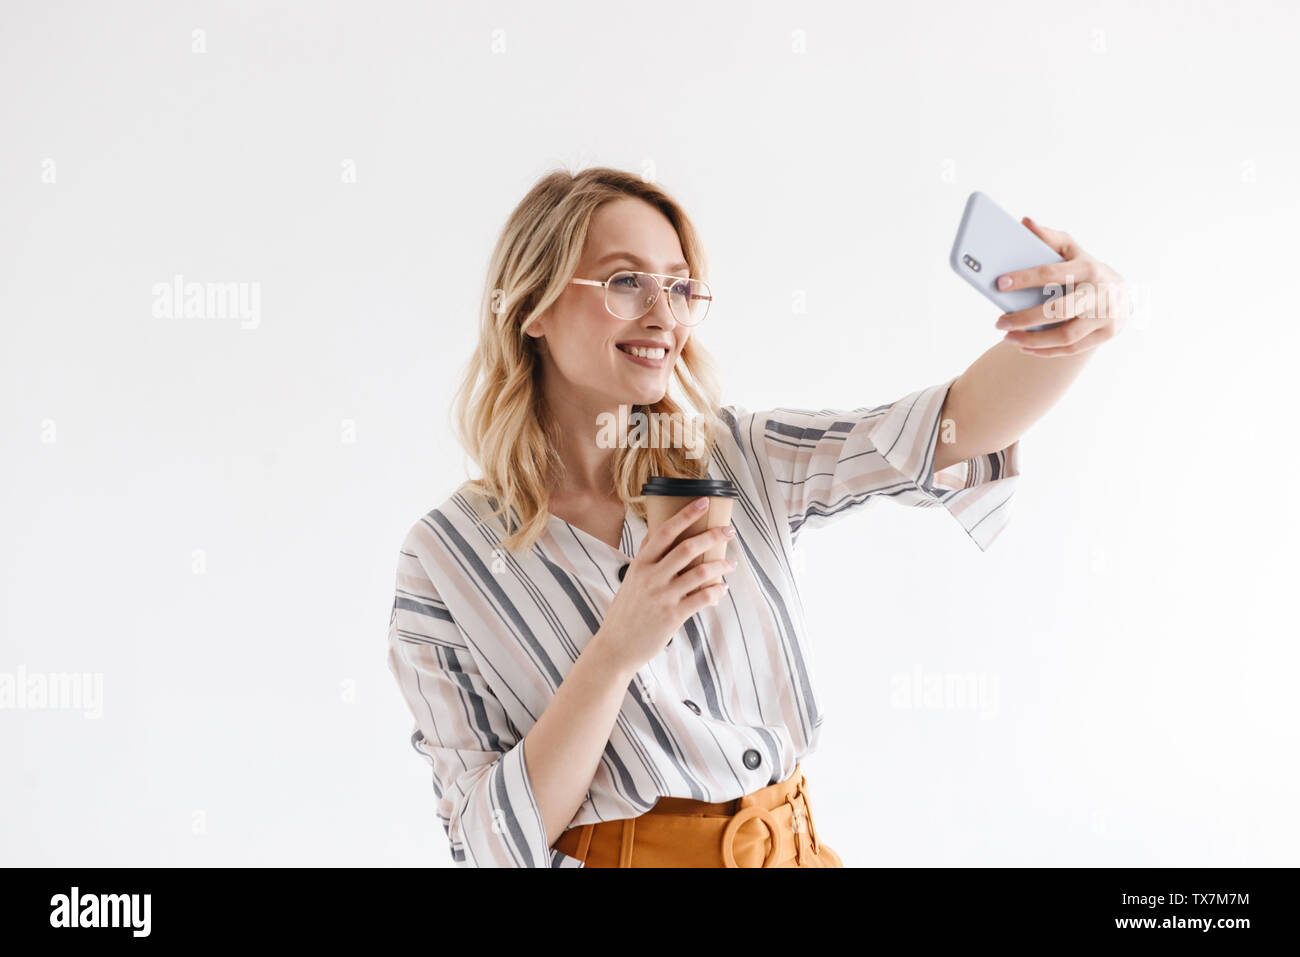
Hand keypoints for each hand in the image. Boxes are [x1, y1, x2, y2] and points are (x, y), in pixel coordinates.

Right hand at [594, 497, 735, 674]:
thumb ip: (644, 557)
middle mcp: (652, 576)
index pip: (665, 531)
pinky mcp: (673, 615)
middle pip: (688, 548)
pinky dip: (717, 591)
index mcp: (640, 564)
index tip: (704, 502)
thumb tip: (654, 532)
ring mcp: (663, 596)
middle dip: (713, 536)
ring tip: (731, 564)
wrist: (616, 646)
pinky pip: (702, 597)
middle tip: (729, 531)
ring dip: (721, 565)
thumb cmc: (626, 611)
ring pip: (700, 572)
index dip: (686, 514)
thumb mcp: (630, 579)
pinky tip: (722, 588)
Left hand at [992, 216, 1130, 356]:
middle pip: (1058, 310)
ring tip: (1007, 337)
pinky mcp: (1106, 334)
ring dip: (1032, 339)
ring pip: (1065, 335)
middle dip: (1025, 318)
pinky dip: (1045, 350)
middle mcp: (1100, 292)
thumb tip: (1025, 222)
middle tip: (998, 322)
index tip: (999, 283)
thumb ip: (1048, 238)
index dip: (1025, 278)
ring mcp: (1106, 315)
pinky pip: (1072, 348)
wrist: (1120, 293)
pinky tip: (1024, 347)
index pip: (1052, 273)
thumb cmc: (1085, 269)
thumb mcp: (1071, 250)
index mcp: (1089, 267)